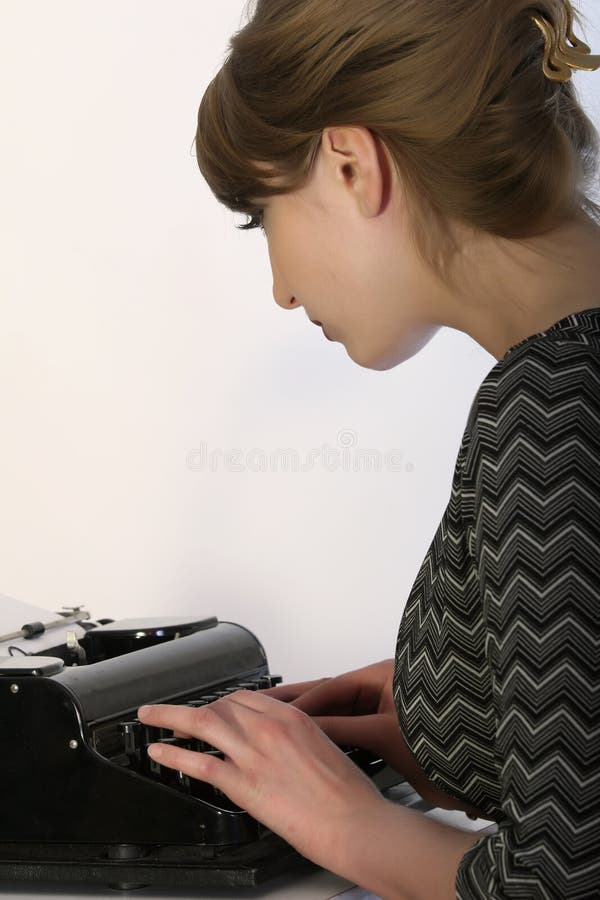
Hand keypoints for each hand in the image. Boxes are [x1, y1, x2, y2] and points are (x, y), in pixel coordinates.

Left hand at [137, 692, 385, 870]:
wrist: (356, 823)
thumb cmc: (349, 794)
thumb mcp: (327, 749)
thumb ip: (300, 740)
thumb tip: (286, 748)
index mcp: (293, 717)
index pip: (246, 698)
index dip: (222, 702)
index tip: (213, 706)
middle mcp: (270, 728)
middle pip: (221, 706)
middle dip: (195, 708)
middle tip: (175, 712)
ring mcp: (254, 754)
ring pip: (203, 724)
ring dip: (170, 717)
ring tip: (151, 717)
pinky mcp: (243, 784)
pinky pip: (199, 763)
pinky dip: (174, 754)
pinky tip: (159, 752)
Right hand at [261, 660, 485, 818]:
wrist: (483, 772)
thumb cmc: (448, 743)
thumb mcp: (385, 736)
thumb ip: (342, 731)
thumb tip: (305, 728)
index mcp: (385, 677)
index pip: (332, 686)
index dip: (302, 702)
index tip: (274, 712)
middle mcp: (386, 688)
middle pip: (334, 696)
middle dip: (301, 705)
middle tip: (266, 708)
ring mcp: (388, 710)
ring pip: (343, 714)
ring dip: (315, 723)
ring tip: (282, 727)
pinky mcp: (392, 732)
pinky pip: (355, 729)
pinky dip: (334, 737)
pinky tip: (313, 744)